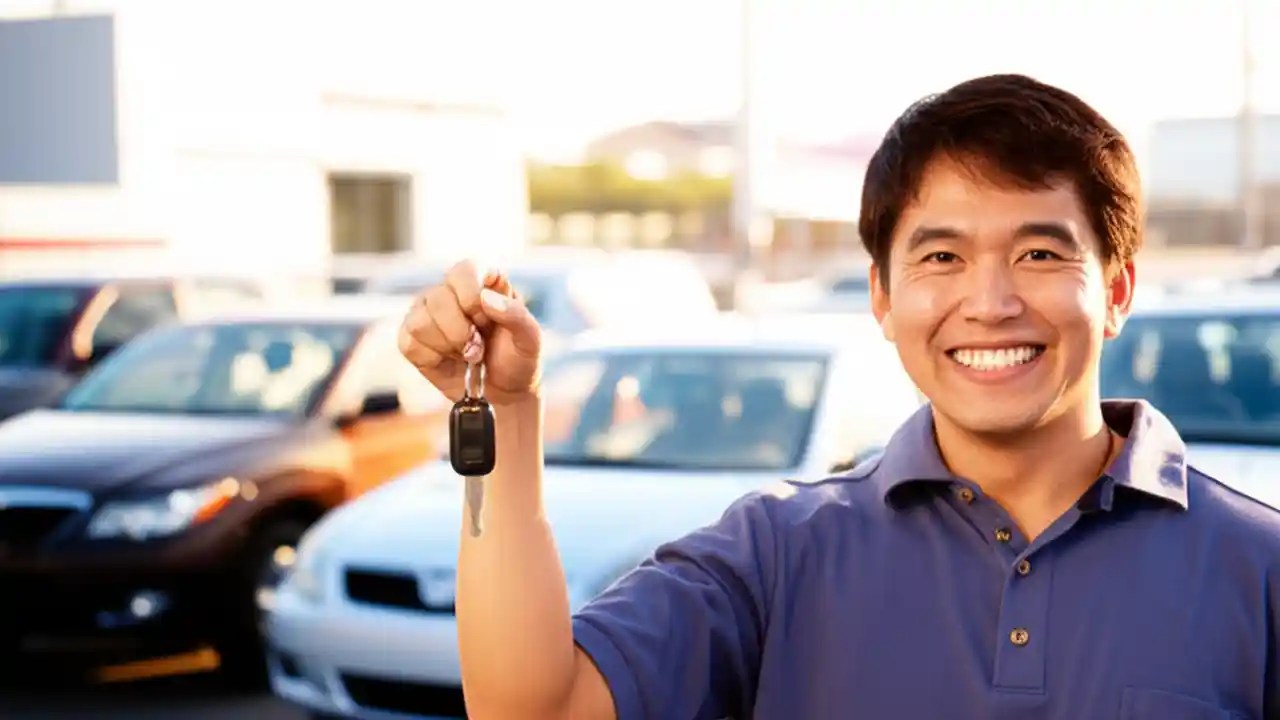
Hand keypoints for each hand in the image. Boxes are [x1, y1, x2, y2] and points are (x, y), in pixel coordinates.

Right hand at [398, 260, 541, 405]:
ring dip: (449, 346)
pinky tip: (448, 359)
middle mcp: (449, 290)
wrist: (504, 392)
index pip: (464, 270)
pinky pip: (409, 343)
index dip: (472, 297)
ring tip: (467, 354)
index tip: (487, 320)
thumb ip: (516, 314)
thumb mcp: (530, 338)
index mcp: (480, 281)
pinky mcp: (411, 337)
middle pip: (439, 298)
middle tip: (479, 345)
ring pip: (421, 322)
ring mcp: (426, 312)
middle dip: (463, 330)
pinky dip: (433, 358)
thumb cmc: (517, 358)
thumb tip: (485, 297)